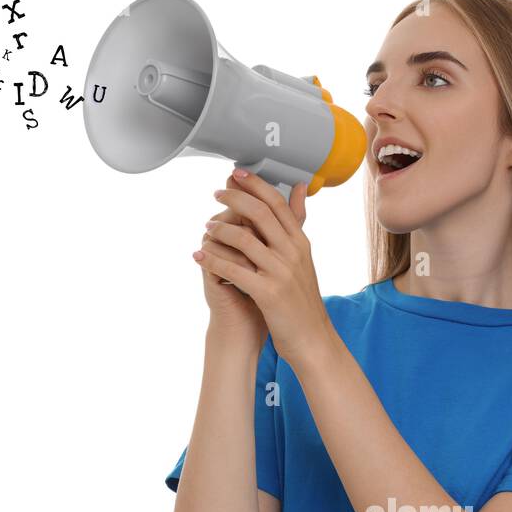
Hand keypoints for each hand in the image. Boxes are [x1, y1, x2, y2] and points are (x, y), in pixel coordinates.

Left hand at [192, 169, 331, 365]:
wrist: (312, 338)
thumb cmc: (301, 298)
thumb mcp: (303, 256)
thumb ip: (297, 222)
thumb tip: (299, 187)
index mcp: (300, 242)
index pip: (277, 204)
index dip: (256, 185)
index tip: (236, 173)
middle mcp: (293, 253)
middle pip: (261, 213)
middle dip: (235, 198)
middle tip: (216, 193)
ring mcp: (281, 273)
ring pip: (245, 239)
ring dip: (220, 230)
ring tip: (206, 227)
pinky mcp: (268, 293)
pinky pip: (234, 270)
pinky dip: (213, 261)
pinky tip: (198, 257)